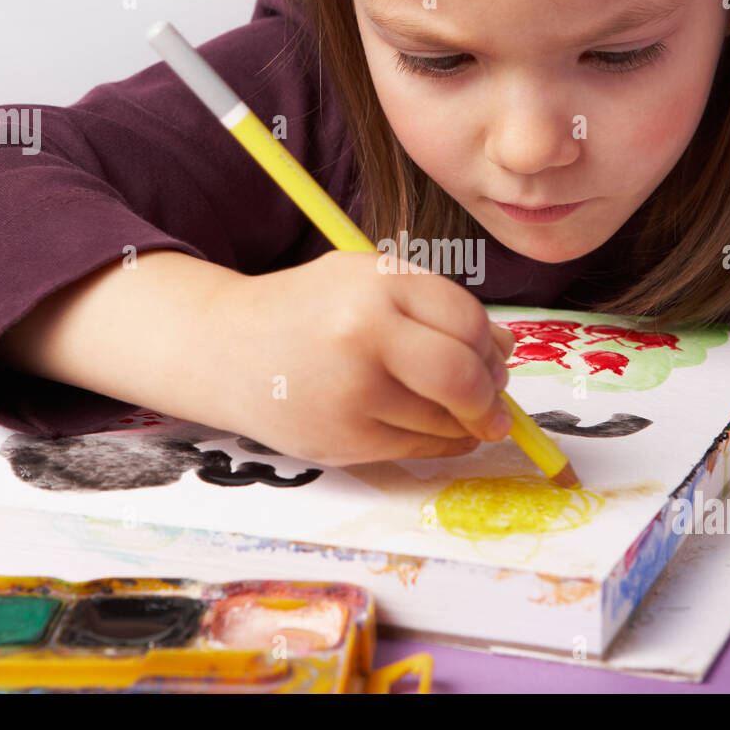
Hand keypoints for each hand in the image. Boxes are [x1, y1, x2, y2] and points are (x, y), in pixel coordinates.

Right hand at [213, 249, 517, 466]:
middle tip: (492, 398)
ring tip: (450, 406)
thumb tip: (506, 352)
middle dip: (490, 393)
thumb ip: (435, 307)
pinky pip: (420, 448)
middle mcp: (362, 336)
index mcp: (375, 284)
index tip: (494, 357)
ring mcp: (351, 394)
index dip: (491, 345)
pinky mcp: (343, 441)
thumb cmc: (308, 311)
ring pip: (447, 420)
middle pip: (465, 377)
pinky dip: (439, 442)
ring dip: (465, 420)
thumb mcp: (366, 281)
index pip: (468, 321)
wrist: (223, 350)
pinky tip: (429, 427)